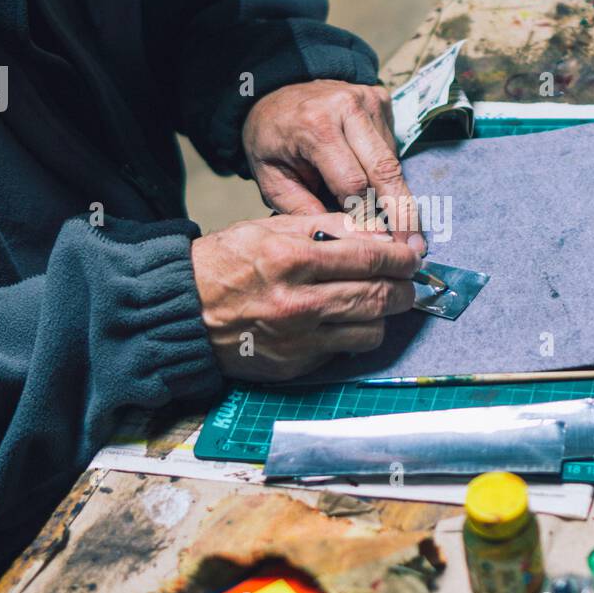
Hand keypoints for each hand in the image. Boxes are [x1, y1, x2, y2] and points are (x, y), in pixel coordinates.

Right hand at [191, 212, 419, 381]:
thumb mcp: (269, 228)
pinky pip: (344, 351)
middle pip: (377, 297)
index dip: (400, 258)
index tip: (411, 257)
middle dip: (404, 288)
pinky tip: (349, 321)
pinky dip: (355, 335)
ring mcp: (297, 339)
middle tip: (409, 281)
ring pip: (370, 330)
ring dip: (385, 315)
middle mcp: (298, 302)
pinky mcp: (295, 364)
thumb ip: (325, 228)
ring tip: (382, 301)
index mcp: (292, 259)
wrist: (182, 310)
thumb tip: (377, 236)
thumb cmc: (225, 263)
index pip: (369, 258)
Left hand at [241, 79, 426, 253]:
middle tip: (414, 246)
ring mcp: (368, 100)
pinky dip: (385, 170)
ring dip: (391, 192)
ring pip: (392, 161)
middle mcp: (347, 108)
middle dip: (402, 212)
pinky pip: (392, 146)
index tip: (377, 246)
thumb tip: (344, 238)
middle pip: (386, 170)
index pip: (353, 182)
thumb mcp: (271, 177)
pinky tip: (369, 179)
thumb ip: (302, 209)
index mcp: (315, 126)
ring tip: (391, 221)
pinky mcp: (381, 99)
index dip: (367, 217)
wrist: (277, 91)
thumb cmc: (272, 137)